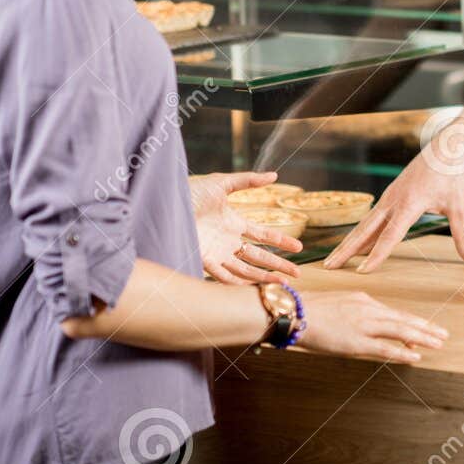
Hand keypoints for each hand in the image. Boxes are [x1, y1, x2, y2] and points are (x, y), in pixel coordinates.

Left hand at [190, 171, 301, 285]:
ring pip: (245, 269)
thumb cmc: (190, 191)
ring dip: (263, 277)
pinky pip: (223, 275)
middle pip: (258, 257)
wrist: (164, 202)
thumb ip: (249, 180)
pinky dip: (238, 283)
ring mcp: (216, 252)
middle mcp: (228, 241)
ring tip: (281, 284)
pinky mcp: (203, 259)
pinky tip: (253, 288)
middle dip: (278, 266)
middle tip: (298, 275)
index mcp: (234, 223)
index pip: (263, 236)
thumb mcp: (222, 183)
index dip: (281, 242)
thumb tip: (274, 175)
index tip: (299, 248)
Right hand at [298, 290, 448, 362]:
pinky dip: (402, 351)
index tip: (425, 328)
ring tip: (439, 343)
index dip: (410, 322)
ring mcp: (363, 324)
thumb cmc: (307, 311)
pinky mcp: (356, 340)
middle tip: (443, 334)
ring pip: (400, 330)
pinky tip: (416, 356)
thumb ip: (352, 312)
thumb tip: (360, 324)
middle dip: (425, 327)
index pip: (392, 313)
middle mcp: (367, 309)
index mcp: (362, 300)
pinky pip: (385, 347)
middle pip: (403, 319)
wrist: (292, 312)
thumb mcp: (336, 304)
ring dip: (422, 337)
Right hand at [324, 146, 463, 271]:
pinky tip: (356, 244)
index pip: (389, 235)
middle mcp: (393, 201)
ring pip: (365, 223)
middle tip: (329, 267)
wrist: (446, 147)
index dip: (376, 255)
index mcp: (409, 204)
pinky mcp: (391, 195)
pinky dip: (361, 232)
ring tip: (334, 259)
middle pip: (365, 230)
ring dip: (349, 241)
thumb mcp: (460, 207)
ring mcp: (390, 197)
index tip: (362, 271)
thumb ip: (463, 236)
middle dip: (346, 250)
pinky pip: (372, 217)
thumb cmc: (452, 175)